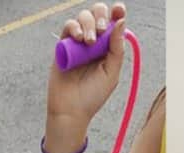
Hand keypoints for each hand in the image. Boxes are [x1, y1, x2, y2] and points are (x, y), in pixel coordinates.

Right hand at [46, 3, 127, 139]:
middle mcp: (93, 42)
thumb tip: (121, 22)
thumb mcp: (112, 73)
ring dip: (88, 23)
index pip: (113, 23)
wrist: (70, 111)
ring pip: (82, 17)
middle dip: (101, 16)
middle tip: (101, 31)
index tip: (119, 10)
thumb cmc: (92, 96)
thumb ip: (117, 49)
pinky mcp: (62, 48)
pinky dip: (73, 27)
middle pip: (97, 14)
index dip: (116, 12)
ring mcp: (77, 44)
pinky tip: (78, 38)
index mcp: (107, 47)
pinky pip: (67, 28)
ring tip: (88, 40)